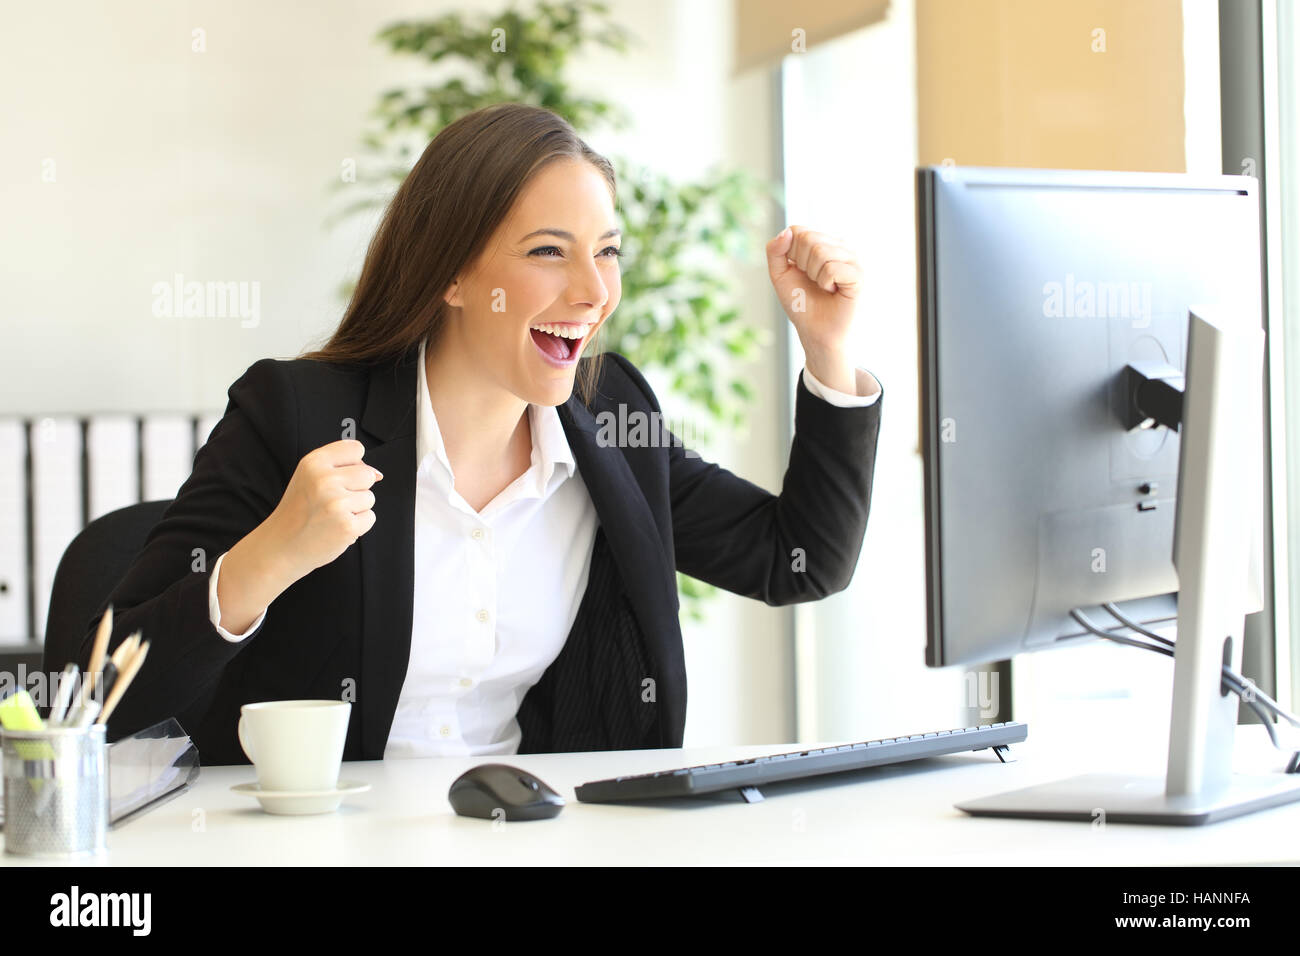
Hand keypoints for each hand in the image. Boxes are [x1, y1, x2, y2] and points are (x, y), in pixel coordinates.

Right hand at [264, 439, 381, 578]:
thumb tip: (377, 473)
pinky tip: (336, 527)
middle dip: (357, 488)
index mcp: (313, 463)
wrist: (281, 546)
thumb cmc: (298, 512)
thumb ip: (340, 467)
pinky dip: (358, 525)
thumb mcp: (308, 477)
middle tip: (333, 501)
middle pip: (367, 474)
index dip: (354, 464)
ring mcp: (336, 503)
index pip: (355, 449)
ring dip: (356, 509)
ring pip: (370, 497)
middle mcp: (324, 480)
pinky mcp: (347, 525)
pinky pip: (370, 517)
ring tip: (332, 516)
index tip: (341, 478)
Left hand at [765, 225, 862, 391]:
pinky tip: (833, 290)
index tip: (799, 271)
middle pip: (808, 238)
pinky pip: (832, 268)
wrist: (815, 330)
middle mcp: (839, 245)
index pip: (797, 230)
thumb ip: (775, 251)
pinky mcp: (858, 274)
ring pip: (820, 252)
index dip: (790, 254)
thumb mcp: (780, 274)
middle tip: (812, 280)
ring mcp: (851, 258)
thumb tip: (787, 231)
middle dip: (802, 265)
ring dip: (813, 275)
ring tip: (823, 286)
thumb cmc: (801, 302)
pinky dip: (825, 283)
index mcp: (822, 241)